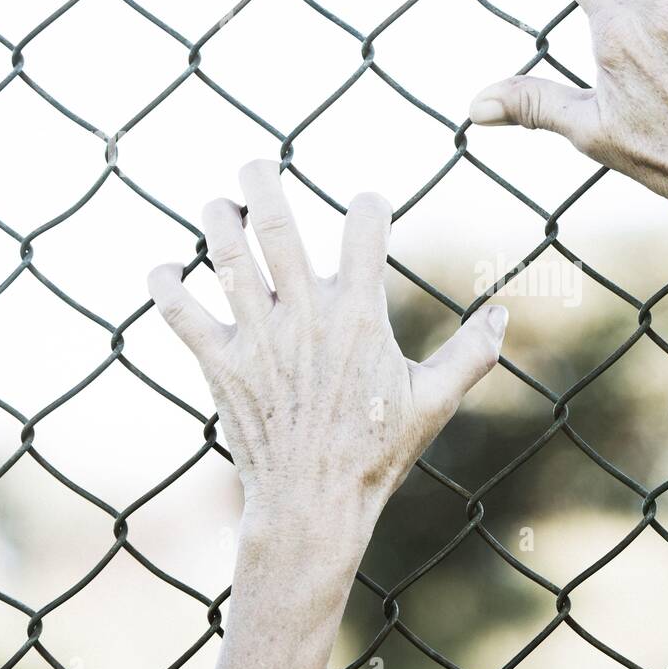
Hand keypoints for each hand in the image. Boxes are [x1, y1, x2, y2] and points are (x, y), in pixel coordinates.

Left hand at [146, 160, 506, 531]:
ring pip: (226, 256)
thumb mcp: (434, 403)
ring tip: (220, 204)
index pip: (364, 229)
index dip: (369, 206)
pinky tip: (166, 270)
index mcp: (358, 315)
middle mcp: (304, 314)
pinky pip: (182, 314)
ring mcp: (257, 337)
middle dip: (264, 184)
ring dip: (218, 220)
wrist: (313, 504)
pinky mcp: (221, 365)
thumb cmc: (377, 453)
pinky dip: (168, 286)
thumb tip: (502, 314)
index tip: (369, 208)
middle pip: (277, 225)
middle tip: (257, 165)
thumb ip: (472, 354)